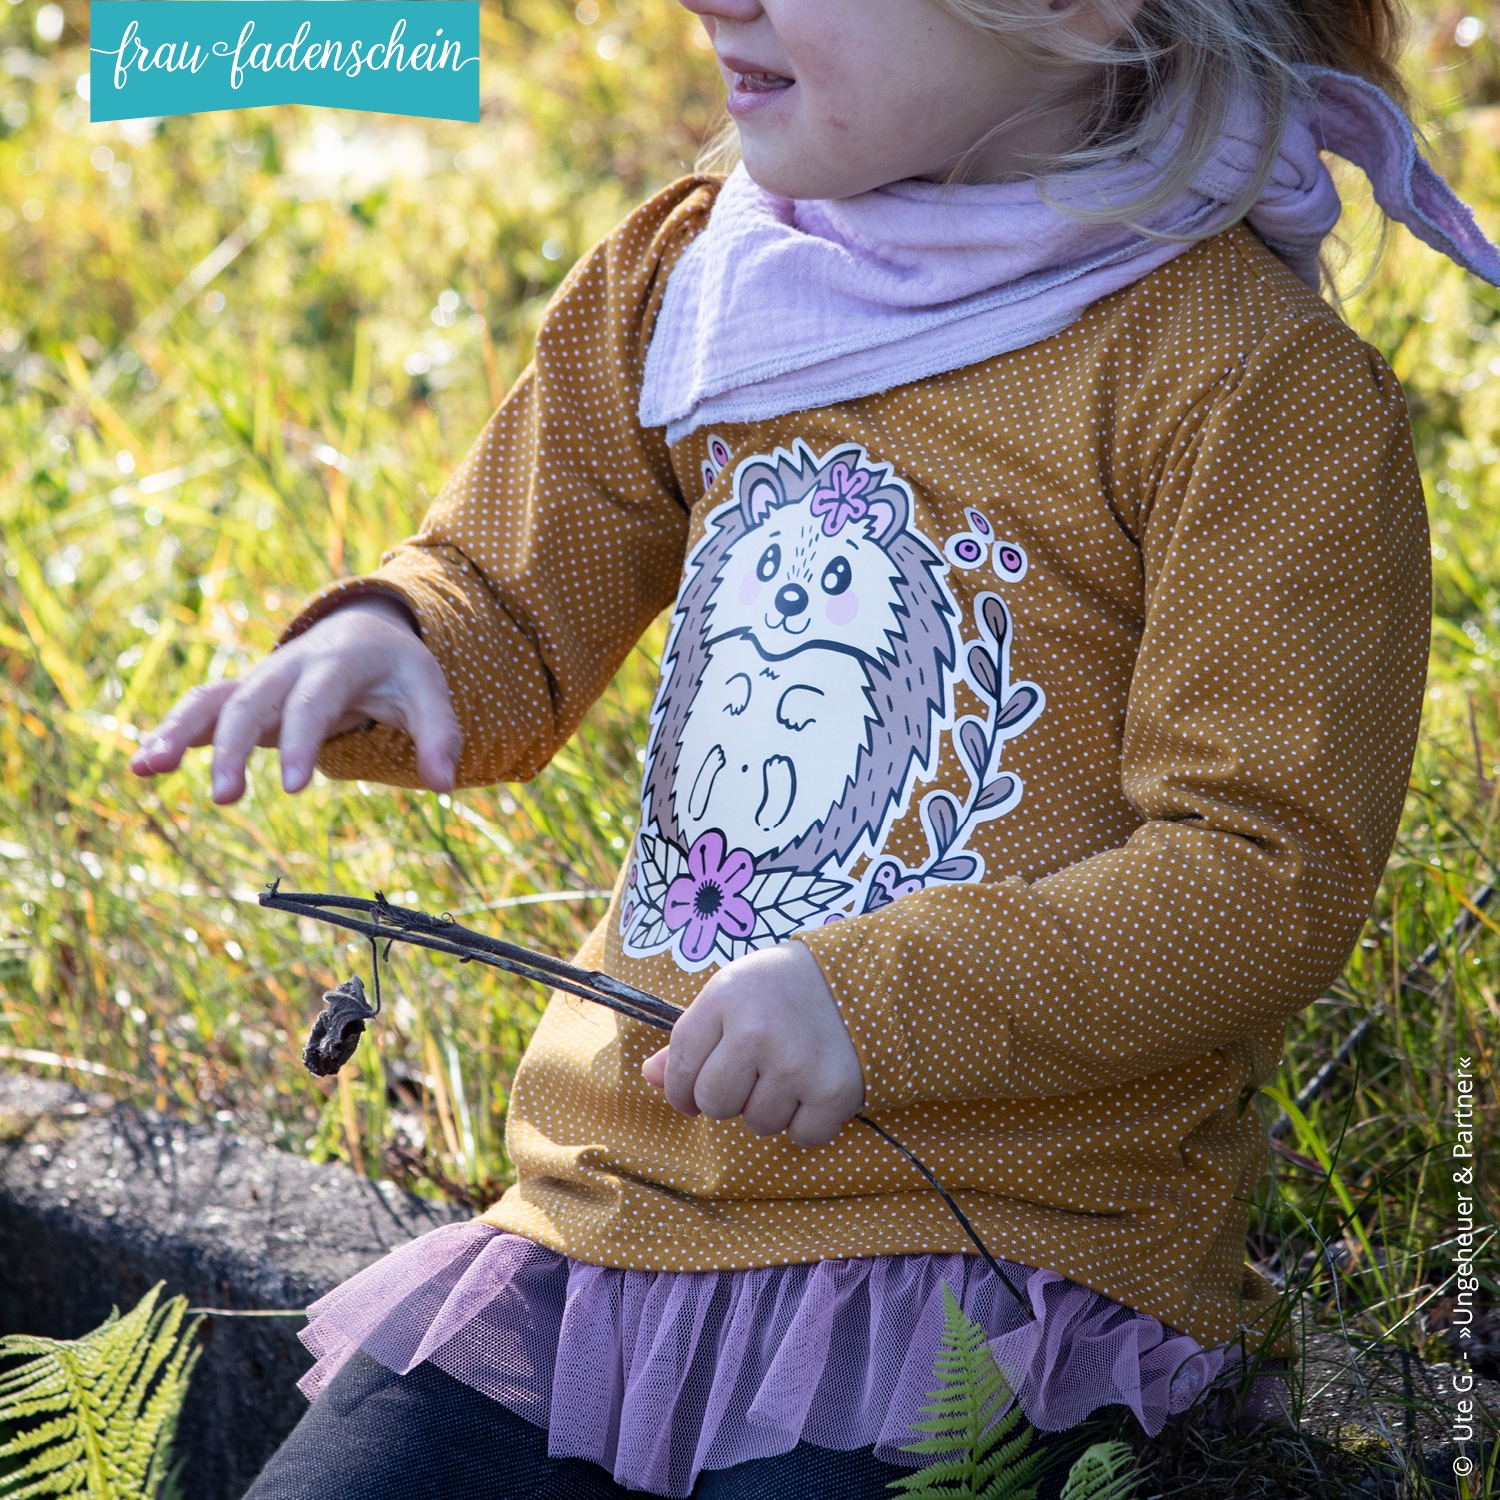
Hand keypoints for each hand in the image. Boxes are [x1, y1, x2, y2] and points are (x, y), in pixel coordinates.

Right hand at [129, 595, 461, 803]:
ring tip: (146, 768)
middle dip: (231, 749)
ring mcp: (259, 680)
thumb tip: (446, 785)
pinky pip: (199, 709)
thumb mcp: (429, 690)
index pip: (313, 703)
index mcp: (335, 664)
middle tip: (225, 800)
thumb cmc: (397, 666)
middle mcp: (287, 667)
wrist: (363, 628)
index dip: (301, 743)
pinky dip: (170, 732)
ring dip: (177, 732)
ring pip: (211, 700)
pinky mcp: (243, 696)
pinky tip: (141, 766)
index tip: (293, 788)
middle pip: (250, 703)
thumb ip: (440, 735)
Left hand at [640, 941, 863, 1146]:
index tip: (695, 1090)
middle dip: (729, 1097)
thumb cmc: (782, 987)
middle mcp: (756, 1031)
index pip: (681, 1067)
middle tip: (754, 1071)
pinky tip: (814, 1086)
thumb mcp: (730, 994)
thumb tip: (650, 1077)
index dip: (682, 1088)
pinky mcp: (833, 1091)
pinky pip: (802, 1136)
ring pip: (758, 1123)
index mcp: (725, 999)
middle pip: (715, 1104)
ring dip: (771, 1107)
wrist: (859, 975)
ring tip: (789, 1070)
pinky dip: (808, 1121)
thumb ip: (689, 1038)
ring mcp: (796, 1063)